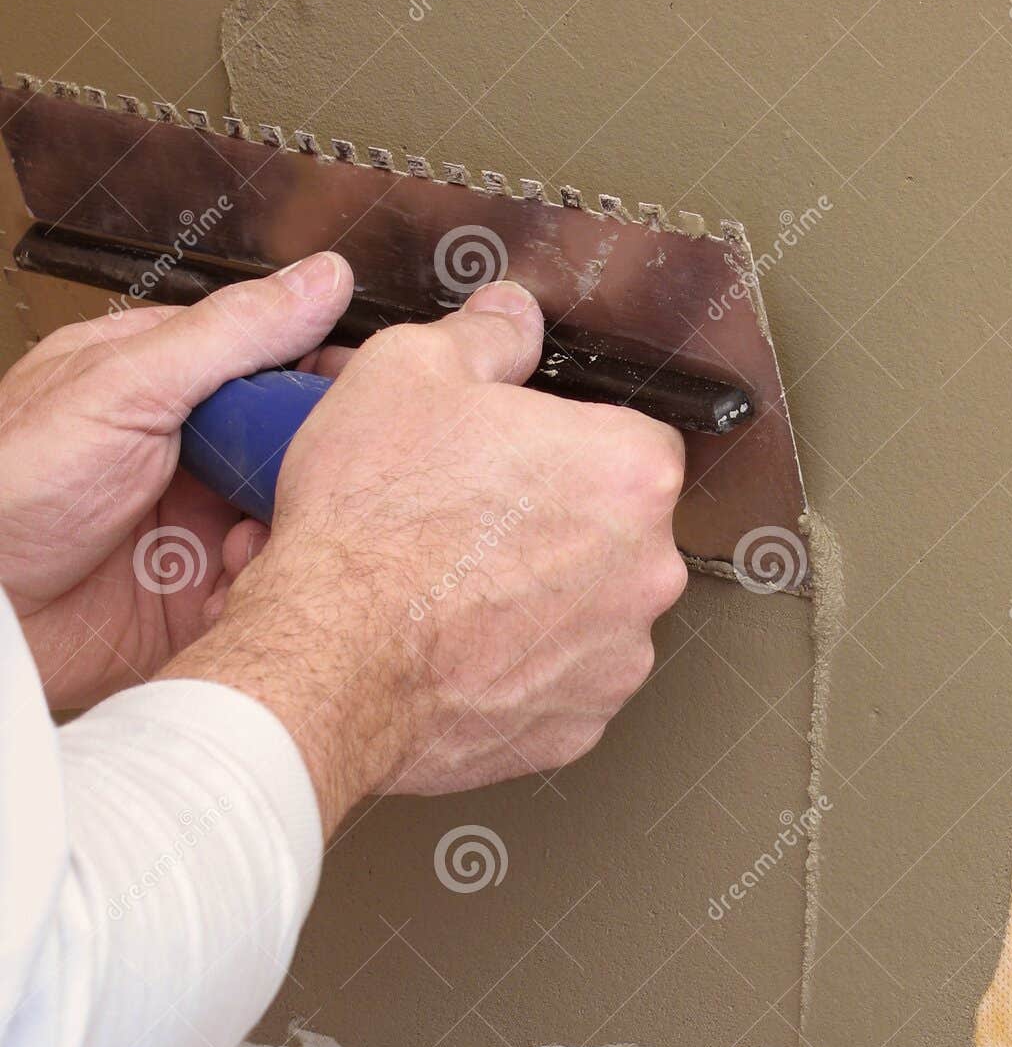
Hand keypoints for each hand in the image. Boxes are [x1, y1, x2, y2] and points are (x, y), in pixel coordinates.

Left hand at [0, 253, 354, 704]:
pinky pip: (264, 592)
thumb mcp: (126, 387)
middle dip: (313, 475)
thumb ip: (229, 335)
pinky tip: (236, 588)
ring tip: (249, 545)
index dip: (325, 384)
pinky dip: (263, 593)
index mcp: (170, 386)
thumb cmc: (10, 486)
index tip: (363, 403)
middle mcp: (190, 455)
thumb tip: (319, 280)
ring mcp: (196, 527)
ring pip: (290, 527)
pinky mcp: (199, 598)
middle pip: (295, 453)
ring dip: (288, 539)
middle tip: (313, 485)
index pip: (276, 367)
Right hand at [167, 279, 686, 833]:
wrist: (329, 659)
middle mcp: (648, 570)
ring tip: (454, 591)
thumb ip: (483, 338)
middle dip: (552, 525)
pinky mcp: (578, 727)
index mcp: (630, 471)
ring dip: (537, 601)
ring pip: (588, 611)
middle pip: (613, 531)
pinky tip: (457, 650)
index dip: (560, 446)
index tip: (510, 460)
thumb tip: (510, 319)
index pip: (627, 442)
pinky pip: (558, 683)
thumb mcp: (407, 374)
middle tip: (469, 525)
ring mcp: (618, 657)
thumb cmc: (371, 526)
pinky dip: (518, 670)